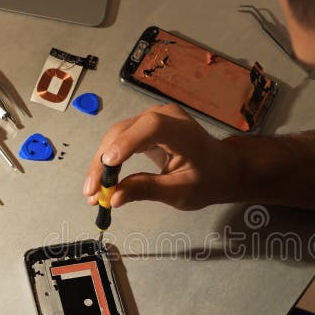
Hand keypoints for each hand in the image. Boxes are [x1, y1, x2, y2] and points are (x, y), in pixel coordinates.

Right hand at [83, 104, 239, 209]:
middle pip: (124, 132)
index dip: (126, 144)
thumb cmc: (208, 179)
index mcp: (181, 130)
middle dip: (103, 163)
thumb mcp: (180, 192)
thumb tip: (114, 197)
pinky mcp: (144, 128)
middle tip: (91, 193)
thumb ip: (148, 190)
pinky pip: (120, 141)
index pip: (150, 128)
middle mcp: (164, 116)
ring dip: (101, 165)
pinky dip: (109, 162)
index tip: (108, 167)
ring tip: (92, 193)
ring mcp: (152, 119)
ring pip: (116, 137)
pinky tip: (101, 182)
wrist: (222, 167)